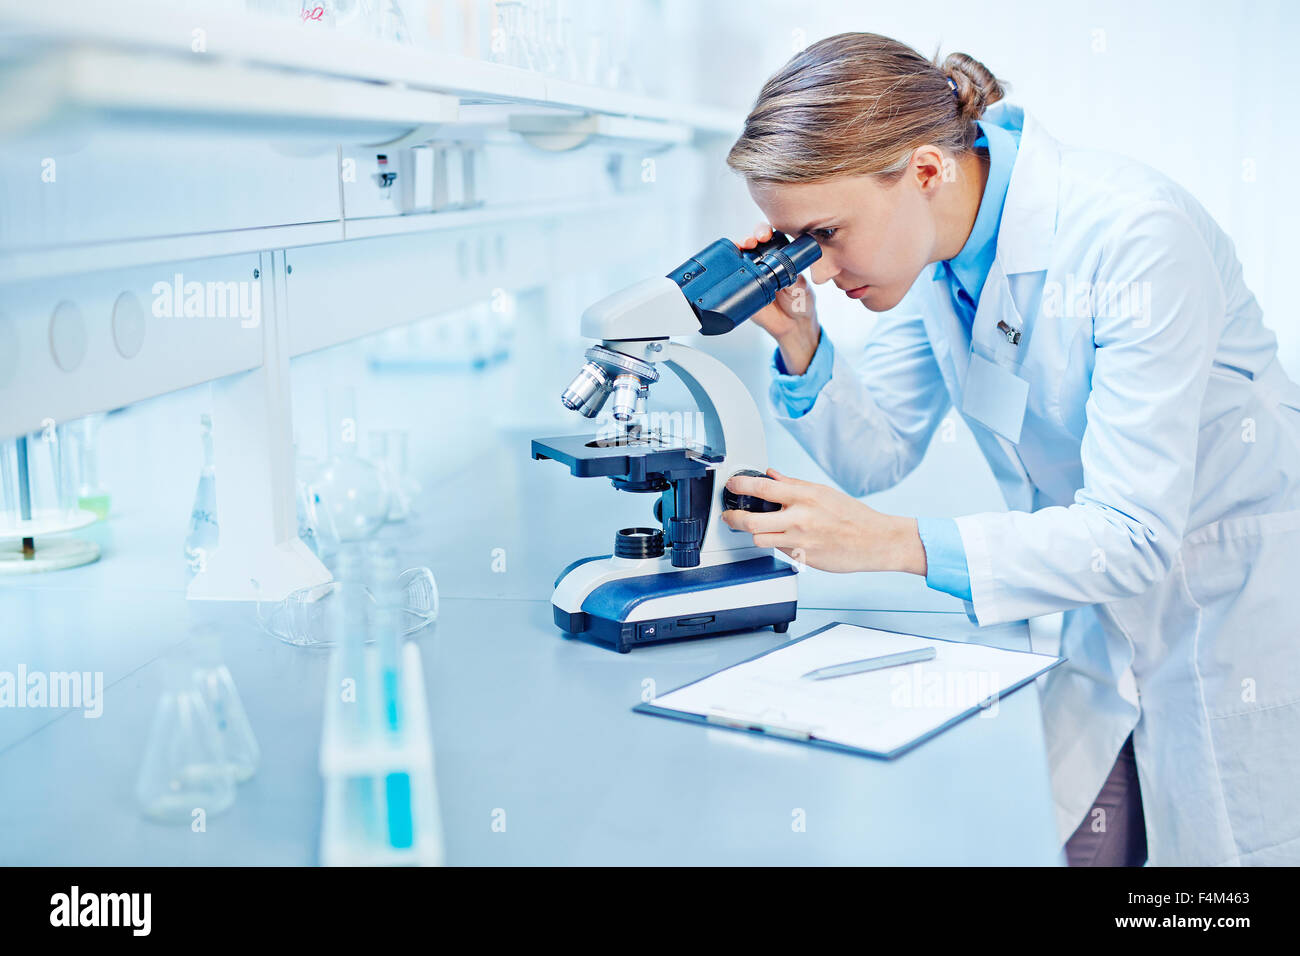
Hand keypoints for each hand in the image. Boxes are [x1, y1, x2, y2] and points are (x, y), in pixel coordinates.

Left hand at [719, 468, 927, 575]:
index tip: (731, 485)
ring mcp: (800, 541)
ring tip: (755, 528)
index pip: (762, 489)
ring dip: (753, 534)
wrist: (876, 541)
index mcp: (805, 497)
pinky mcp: (803, 558)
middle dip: (733, 518)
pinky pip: (778, 550)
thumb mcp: (823, 492)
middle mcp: (800, 519)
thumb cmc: (853, 516)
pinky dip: (775, 543)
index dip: (740, 485)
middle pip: (751, 521)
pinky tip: (783, 538)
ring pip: (760, 539)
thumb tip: (772, 475)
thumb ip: (794, 485)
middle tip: (729, 515)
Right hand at [733, 223, 820, 366]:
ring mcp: (751, 274)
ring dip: (737, 249)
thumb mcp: (800, 287)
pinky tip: (728, 266)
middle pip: (751, 243)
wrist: (792, 325)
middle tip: (752, 241)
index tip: (764, 235)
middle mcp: (763, 262)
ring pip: (739, 257)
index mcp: (779, 257)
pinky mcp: (742, 289)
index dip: (764, 232)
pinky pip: (732, 278)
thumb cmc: (800, 302)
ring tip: (741, 248)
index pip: (769, 238)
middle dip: (749, 238)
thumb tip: (784, 270)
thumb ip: (793, 278)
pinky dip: (728, 271)